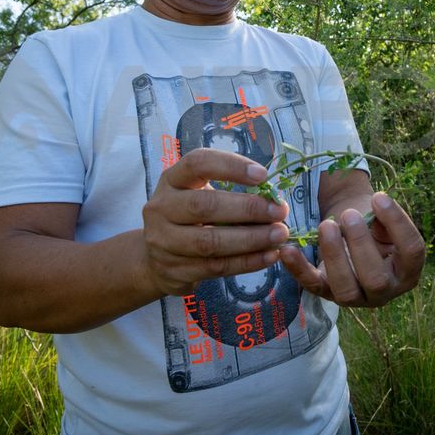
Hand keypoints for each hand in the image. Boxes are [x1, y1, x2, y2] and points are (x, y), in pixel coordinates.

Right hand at [141, 148, 289, 296]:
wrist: (155, 260)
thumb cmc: (189, 218)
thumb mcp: (199, 195)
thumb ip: (230, 193)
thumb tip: (274, 200)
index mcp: (171, 180)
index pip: (197, 164)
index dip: (231, 166)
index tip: (263, 175)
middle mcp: (161, 208)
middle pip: (204, 206)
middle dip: (248, 208)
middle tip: (280, 211)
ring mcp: (163, 242)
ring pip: (210, 242)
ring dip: (251, 239)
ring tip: (279, 235)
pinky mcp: (174, 270)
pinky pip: (216, 267)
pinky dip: (247, 262)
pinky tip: (269, 255)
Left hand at [280, 192, 424, 306]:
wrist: (351, 230)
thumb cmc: (374, 225)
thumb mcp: (385, 220)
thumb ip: (385, 217)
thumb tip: (375, 208)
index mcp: (407, 269)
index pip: (412, 251)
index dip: (398, 223)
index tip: (379, 197)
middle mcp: (385, 290)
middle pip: (376, 279)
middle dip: (360, 245)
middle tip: (348, 214)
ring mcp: (356, 297)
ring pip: (345, 290)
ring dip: (334, 256)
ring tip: (326, 225)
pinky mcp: (327, 294)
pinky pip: (312, 286)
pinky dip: (298, 269)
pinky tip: (288, 250)